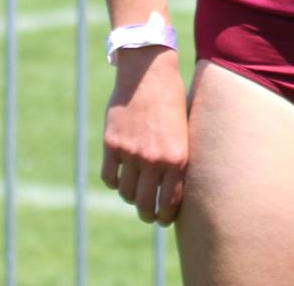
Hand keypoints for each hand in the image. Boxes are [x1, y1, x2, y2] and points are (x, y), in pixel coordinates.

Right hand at [100, 46, 187, 225]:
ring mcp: (131, 153)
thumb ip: (177, 158)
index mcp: (178, 157)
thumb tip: (171, 188)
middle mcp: (154, 159)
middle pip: (145, 203)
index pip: (170, 201)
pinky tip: (120, 178)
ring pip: (125, 193)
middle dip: (147, 214)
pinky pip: (109, 177)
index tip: (164, 219)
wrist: (150, 75)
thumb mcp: (183, 131)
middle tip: (147, 214)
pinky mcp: (112, 146)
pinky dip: (114, 182)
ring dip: (130, 198)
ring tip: (134, 195)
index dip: (166, 215)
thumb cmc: (173, 100)